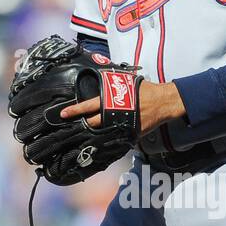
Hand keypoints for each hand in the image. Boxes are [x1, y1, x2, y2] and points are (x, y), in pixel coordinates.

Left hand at [60, 80, 185, 135]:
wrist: (162, 102)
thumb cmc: (145, 90)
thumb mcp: (128, 83)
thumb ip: (115, 85)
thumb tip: (104, 80)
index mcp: (111, 101)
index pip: (88, 106)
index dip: (75, 110)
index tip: (62, 114)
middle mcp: (114, 114)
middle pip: (92, 123)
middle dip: (81, 126)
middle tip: (69, 129)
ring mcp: (122, 125)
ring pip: (103, 133)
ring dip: (93, 135)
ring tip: (82, 138)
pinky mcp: (130, 134)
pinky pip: (117, 139)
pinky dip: (110, 141)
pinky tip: (102, 144)